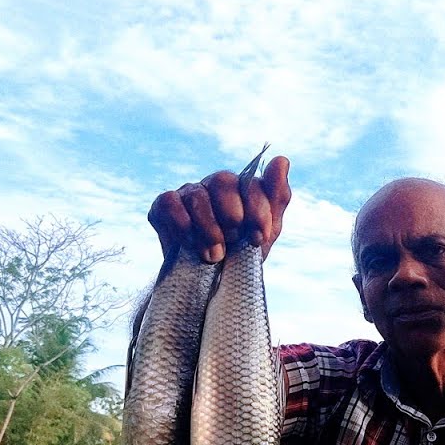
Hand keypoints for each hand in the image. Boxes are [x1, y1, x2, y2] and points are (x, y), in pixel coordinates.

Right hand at [148, 154, 291, 262]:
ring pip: (197, 196)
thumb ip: (278, 196)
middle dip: (232, 216)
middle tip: (233, 242)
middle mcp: (214, 185)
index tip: (258, 239)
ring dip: (208, 229)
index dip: (257, 211)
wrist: (212, 284)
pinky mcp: (162, 206)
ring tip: (214, 256)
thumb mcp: (267, 232)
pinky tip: (190, 244)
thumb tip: (281, 160)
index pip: (250, 183)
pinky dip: (181, 225)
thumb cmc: (243, 254)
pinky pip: (169, 203)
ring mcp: (188, 193)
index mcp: (242, 187)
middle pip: (222, 181)